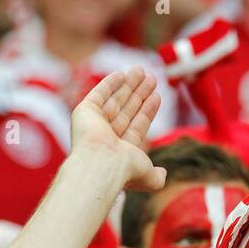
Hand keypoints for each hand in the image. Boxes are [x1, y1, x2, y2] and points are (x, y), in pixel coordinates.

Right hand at [70, 67, 166, 192]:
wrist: (102, 164)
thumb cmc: (126, 171)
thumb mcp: (149, 177)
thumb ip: (157, 177)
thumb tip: (163, 174)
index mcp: (121, 150)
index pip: (137, 125)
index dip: (147, 110)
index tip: (157, 96)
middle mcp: (107, 136)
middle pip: (127, 109)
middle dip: (140, 94)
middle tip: (152, 78)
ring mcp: (95, 124)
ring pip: (116, 99)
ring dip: (129, 85)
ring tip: (142, 70)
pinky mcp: (85, 111)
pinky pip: (99, 94)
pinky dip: (110, 84)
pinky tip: (122, 74)